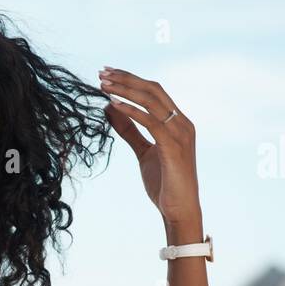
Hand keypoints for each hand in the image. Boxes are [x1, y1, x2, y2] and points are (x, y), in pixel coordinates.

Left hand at [98, 67, 200, 225]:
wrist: (179, 212)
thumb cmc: (164, 184)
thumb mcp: (143, 152)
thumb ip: (129, 130)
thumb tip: (110, 109)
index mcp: (177, 123)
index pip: (154, 92)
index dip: (130, 80)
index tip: (107, 74)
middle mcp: (182, 124)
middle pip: (153, 90)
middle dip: (126, 79)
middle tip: (102, 73)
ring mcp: (180, 135)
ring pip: (152, 101)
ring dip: (126, 90)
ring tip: (103, 85)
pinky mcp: (174, 148)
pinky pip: (152, 122)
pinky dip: (132, 111)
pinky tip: (114, 105)